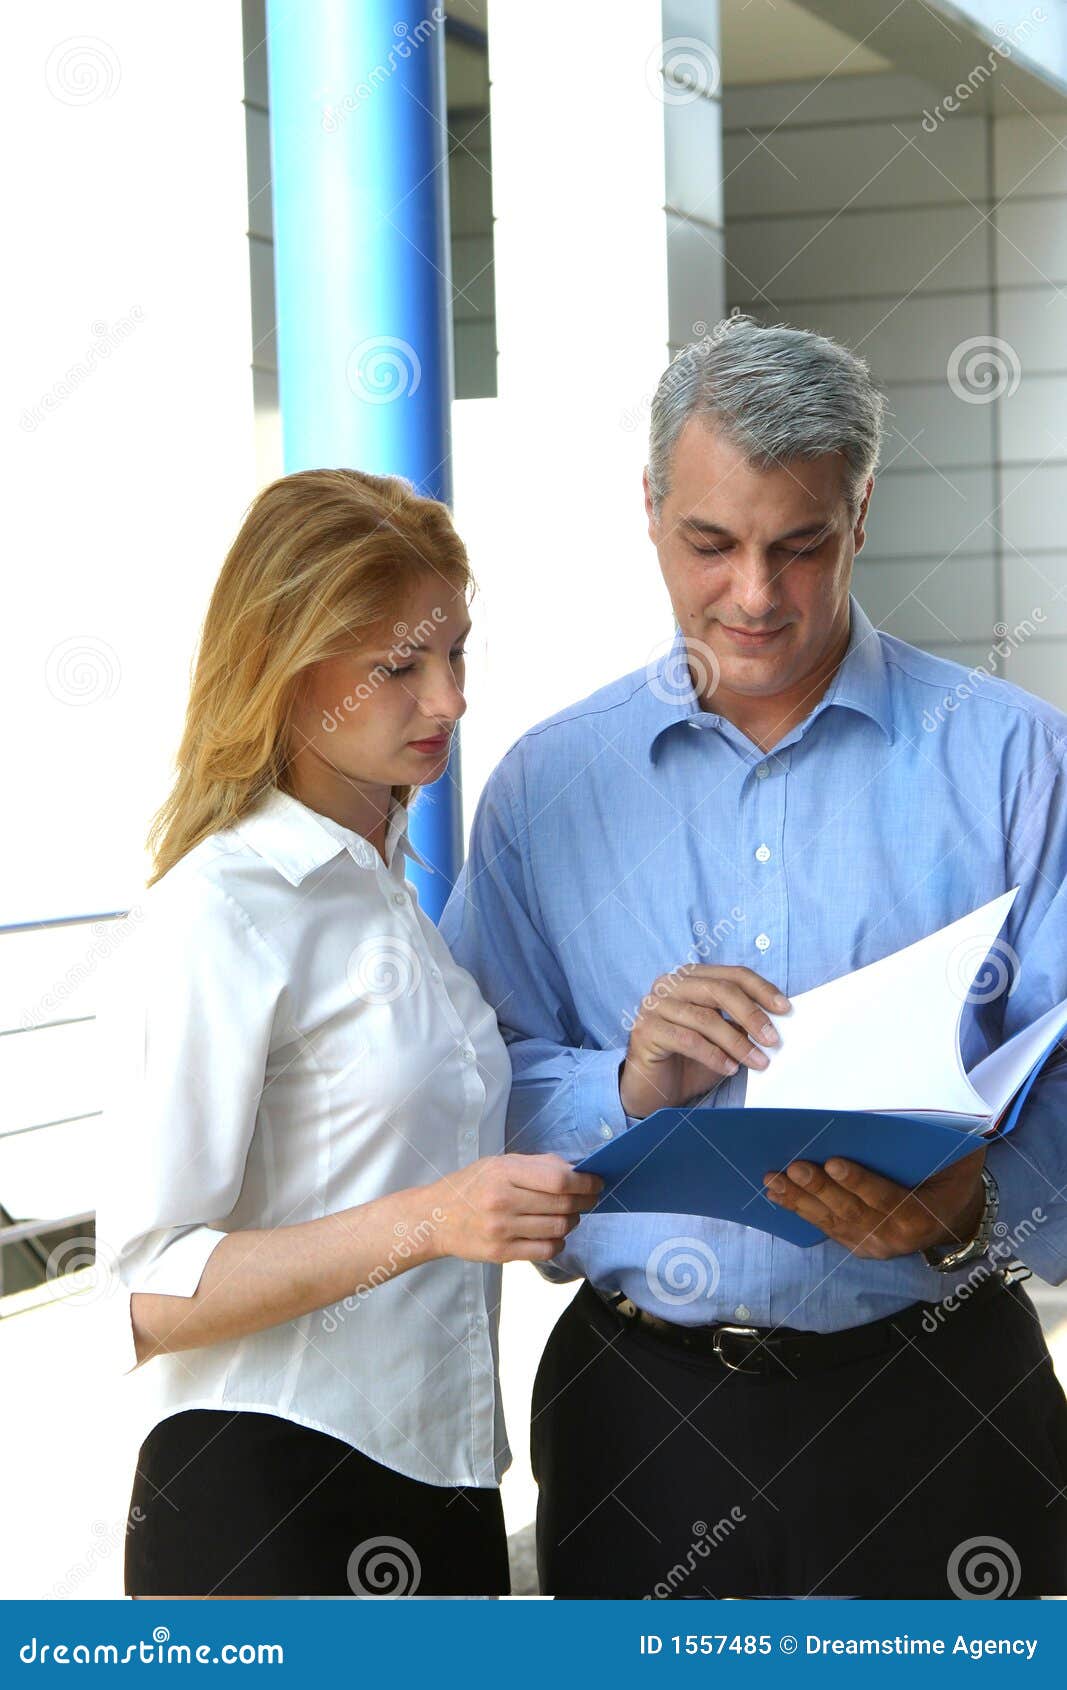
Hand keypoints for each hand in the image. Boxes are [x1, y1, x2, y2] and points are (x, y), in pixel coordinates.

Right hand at [429, 1154, 602, 1264]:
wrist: (435, 1218)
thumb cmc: (471, 1186)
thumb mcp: (499, 1164)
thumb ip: (536, 1166)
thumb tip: (577, 1171)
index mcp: (504, 1172)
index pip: (559, 1180)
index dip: (585, 1183)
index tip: (596, 1182)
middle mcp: (502, 1201)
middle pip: (563, 1204)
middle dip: (585, 1201)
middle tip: (589, 1199)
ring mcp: (501, 1230)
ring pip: (558, 1228)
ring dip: (572, 1221)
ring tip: (568, 1215)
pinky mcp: (501, 1253)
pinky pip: (546, 1250)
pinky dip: (558, 1242)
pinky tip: (553, 1234)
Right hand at [620, 964, 790, 1118]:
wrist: (652, 1088)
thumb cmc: (689, 1060)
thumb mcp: (722, 1038)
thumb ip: (741, 1024)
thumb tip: (775, 1023)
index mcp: (690, 977)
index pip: (732, 975)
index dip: (761, 989)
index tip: (785, 1009)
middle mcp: (670, 984)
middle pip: (719, 990)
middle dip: (752, 1015)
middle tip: (773, 1040)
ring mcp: (654, 1005)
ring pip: (705, 1018)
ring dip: (737, 1043)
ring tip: (758, 1062)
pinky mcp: (646, 1029)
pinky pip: (687, 1040)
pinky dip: (713, 1055)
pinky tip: (730, 1069)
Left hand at [762, 1147, 986, 1259]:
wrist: (955, 1217)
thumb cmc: (953, 1175)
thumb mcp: (959, 1158)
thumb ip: (942, 1143)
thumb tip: (920, 1108)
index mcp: (922, 1216)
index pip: (886, 1199)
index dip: (859, 1182)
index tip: (833, 1162)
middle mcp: (895, 1237)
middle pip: (852, 1212)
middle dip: (820, 1189)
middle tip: (794, 1167)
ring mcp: (874, 1245)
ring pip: (832, 1222)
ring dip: (800, 1201)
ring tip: (773, 1180)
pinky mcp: (857, 1245)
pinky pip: (826, 1227)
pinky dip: (800, 1210)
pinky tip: (778, 1194)